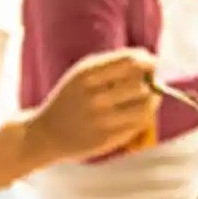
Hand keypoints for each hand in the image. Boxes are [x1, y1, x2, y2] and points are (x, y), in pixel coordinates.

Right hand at [29, 49, 160, 162]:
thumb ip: (110, 64)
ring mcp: (101, 120)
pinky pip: (138, 125)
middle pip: (141, 84)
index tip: (152, 63)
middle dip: (151, 82)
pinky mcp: (107, 139)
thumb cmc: (69, 99)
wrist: (45, 134)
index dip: (148, 61)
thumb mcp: (80, 74)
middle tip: (150, 83)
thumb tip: (147, 59)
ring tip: (148, 99)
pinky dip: (143, 118)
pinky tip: (136, 114)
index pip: (130, 61)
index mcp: (87, 74)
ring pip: (145, 107)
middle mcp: (94, 96)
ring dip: (152, 101)